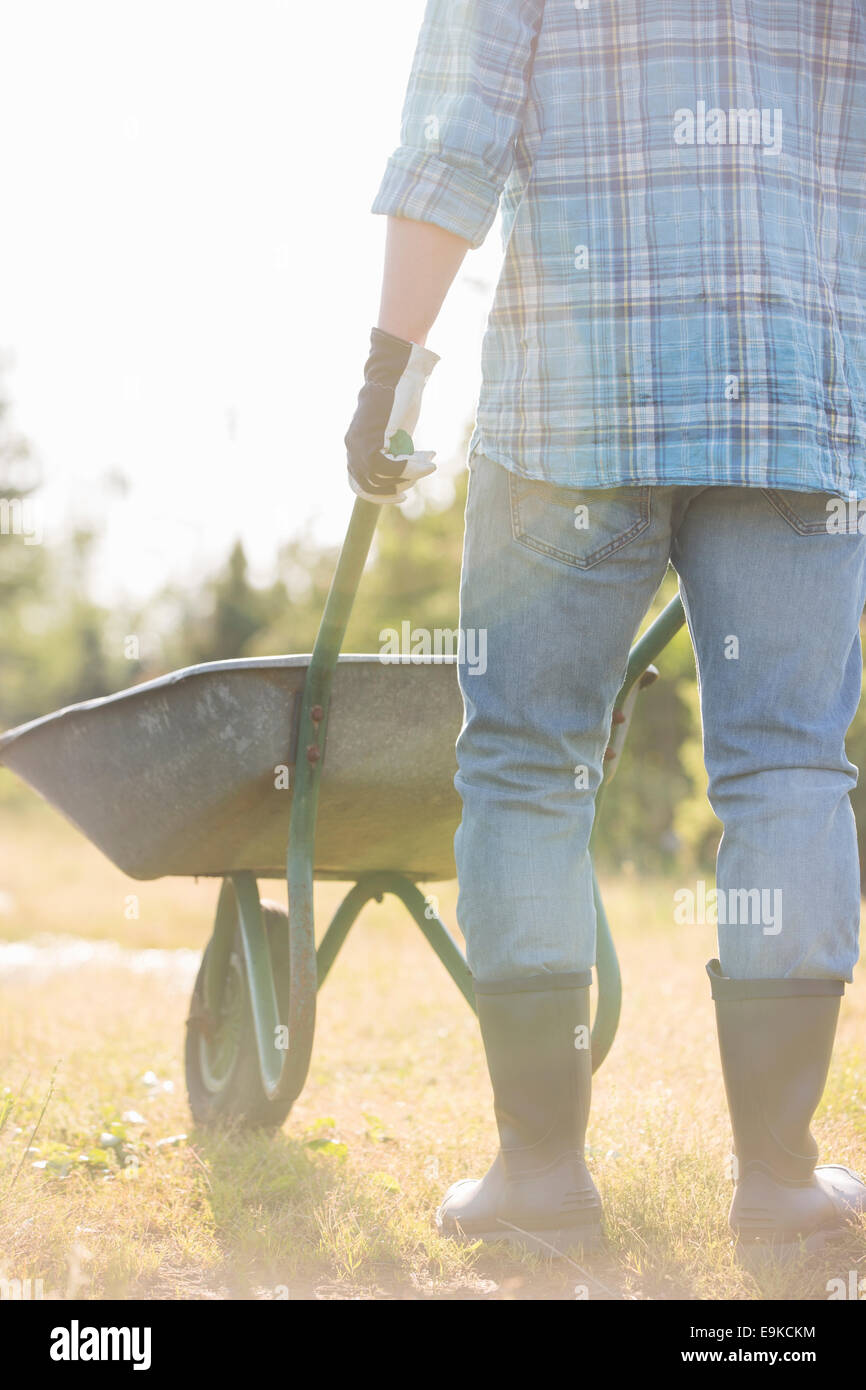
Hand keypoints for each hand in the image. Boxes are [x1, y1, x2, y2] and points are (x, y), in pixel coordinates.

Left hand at [345, 327, 438, 503]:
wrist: (399, 373)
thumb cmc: (400, 399)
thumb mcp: (394, 432)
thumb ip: (393, 452)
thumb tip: (407, 472)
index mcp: (355, 446)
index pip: (360, 484)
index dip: (380, 495)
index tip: (402, 495)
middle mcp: (352, 447)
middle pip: (370, 485)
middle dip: (399, 486)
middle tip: (423, 471)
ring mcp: (359, 444)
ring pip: (381, 478)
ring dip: (408, 476)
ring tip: (428, 462)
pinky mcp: (372, 438)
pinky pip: (390, 467)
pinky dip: (411, 468)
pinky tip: (429, 459)